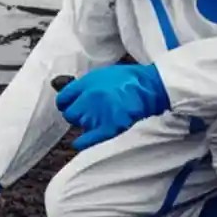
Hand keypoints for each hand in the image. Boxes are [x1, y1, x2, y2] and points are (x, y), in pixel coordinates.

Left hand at [55, 64, 170, 149]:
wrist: (154, 87)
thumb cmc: (133, 80)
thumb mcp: (104, 74)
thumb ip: (86, 85)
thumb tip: (70, 94)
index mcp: (87, 83)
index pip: (63, 98)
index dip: (68, 104)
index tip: (72, 106)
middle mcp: (89, 98)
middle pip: (70, 114)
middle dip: (78, 115)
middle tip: (91, 114)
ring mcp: (98, 114)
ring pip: (80, 125)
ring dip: (87, 125)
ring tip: (102, 120)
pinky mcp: (108, 128)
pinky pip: (86, 140)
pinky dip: (83, 143)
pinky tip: (81, 142)